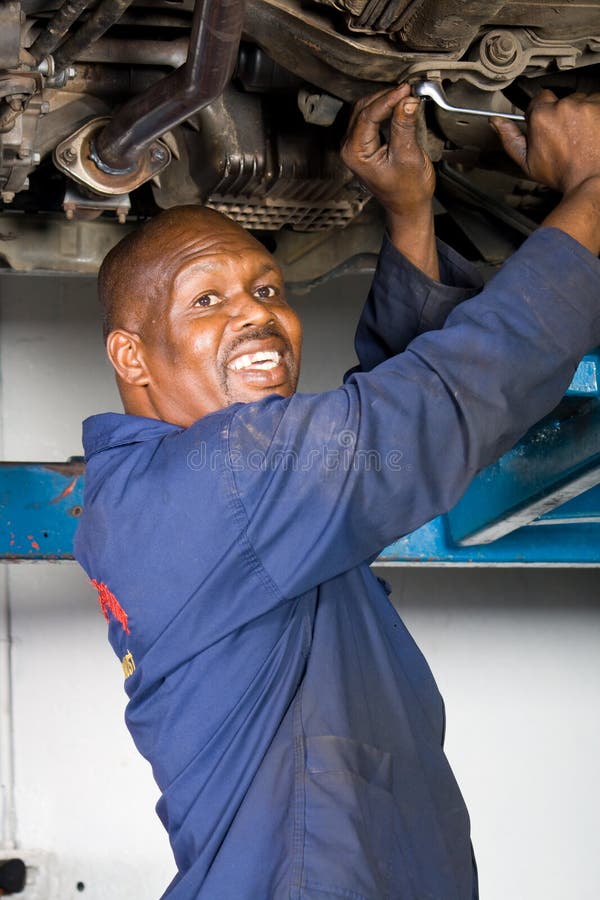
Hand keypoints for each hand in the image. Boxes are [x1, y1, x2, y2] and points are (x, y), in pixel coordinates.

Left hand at [341, 84, 434, 216]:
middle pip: (364, 109)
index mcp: (355, 153)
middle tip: (408, 90)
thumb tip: (407, 101)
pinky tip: (398, 105)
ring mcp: (355, 145)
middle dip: (386, 97)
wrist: (408, 206)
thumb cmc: (407, 190)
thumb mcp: (408, 156)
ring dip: (385, 101)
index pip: (368, 115)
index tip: (406, 90)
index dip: (388, 99)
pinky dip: (384, 109)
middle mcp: (350, 148)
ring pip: (366, 110)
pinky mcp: (364, 143)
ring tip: (406, 96)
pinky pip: (370, 117)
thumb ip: (405, 126)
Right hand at [491, 90, 599, 194]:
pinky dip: (596, 116)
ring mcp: (586, 105)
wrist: (592, 179)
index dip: (544, 113)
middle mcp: (564, 106)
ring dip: (582, 115)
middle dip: (564, 115)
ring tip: (582, 136)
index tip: (550, 126)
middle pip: (563, 101)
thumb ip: (510, 138)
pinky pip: (597, 104)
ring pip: (582, 102)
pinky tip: (593, 133)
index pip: (541, 99)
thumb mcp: (527, 162)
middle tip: (567, 136)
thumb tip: (496, 121)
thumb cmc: (562, 174)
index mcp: (542, 116)